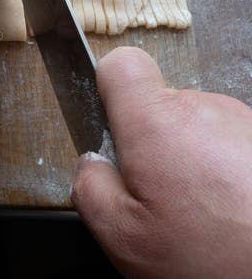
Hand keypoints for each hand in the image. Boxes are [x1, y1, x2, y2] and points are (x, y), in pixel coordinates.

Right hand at [72, 47, 251, 276]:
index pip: (121, 65)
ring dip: (194, 159)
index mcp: (157, 123)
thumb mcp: (124, 236)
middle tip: (160, 197)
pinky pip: (234, 145)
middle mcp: (206, 110)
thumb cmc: (219, 261)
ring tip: (203, 211)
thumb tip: (91, 166)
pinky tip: (232, 211)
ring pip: (199, 127)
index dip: (109, 88)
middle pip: (161, 105)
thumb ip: (90, 189)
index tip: (111, 120)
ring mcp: (245, 123)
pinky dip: (228, 172)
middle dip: (152, 144)